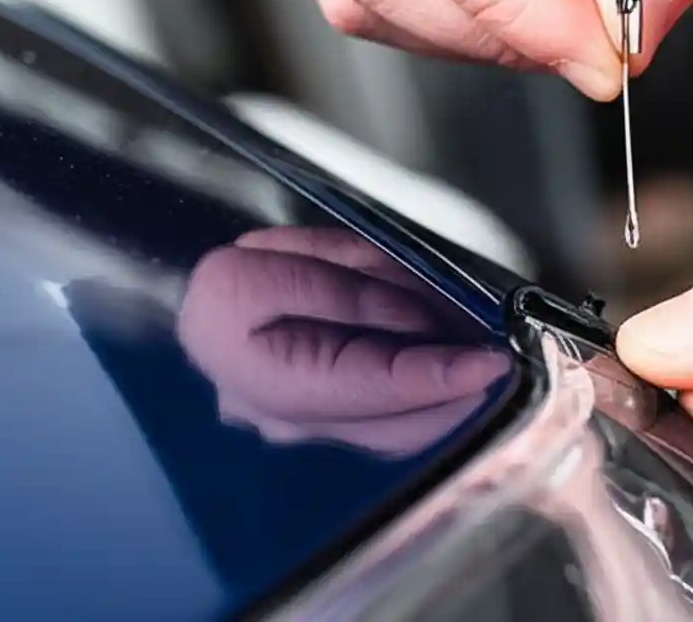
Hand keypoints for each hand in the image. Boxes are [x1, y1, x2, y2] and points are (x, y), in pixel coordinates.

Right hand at [178, 226, 508, 457]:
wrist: (195, 311)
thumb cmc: (225, 283)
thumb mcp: (272, 261)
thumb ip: (347, 288)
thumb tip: (416, 320)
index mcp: (272, 378)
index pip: (378, 388)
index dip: (441, 376)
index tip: (493, 361)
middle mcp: (293, 422)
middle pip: (398, 424)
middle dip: (454, 394)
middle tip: (497, 356)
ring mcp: (310, 433)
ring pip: (399, 430)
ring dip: (444, 399)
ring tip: (474, 353)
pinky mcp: (329, 428)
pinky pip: (389, 423)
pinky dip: (424, 397)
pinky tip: (446, 365)